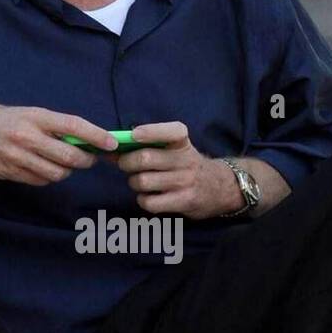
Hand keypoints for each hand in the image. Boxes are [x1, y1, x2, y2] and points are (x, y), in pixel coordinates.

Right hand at [0, 105, 116, 185]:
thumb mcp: (25, 113)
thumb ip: (51, 125)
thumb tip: (83, 138)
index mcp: (35, 117)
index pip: (74, 126)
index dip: (97, 135)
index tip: (112, 143)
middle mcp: (28, 136)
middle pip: (70, 156)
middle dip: (85, 160)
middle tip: (89, 158)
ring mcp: (19, 157)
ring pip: (58, 172)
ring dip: (67, 171)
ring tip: (63, 162)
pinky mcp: (11, 172)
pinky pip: (41, 181)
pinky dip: (48, 177)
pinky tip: (43, 168)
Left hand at [113, 121, 244, 217]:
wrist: (219, 188)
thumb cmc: (187, 165)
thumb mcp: (176, 149)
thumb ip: (147, 146)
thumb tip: (112, 150)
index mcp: (182, 141)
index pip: (170, 131)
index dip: (150, 132)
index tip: (134, 136)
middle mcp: (186, 159)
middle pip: (145, 158)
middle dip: (126, 162)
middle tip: (125, 165)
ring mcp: (186, 181)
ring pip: (143, 181)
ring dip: (134, 182)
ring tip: (139, 181)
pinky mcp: (184, 201)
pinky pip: (150, 202)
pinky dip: (143, 200)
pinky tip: (149, 196)